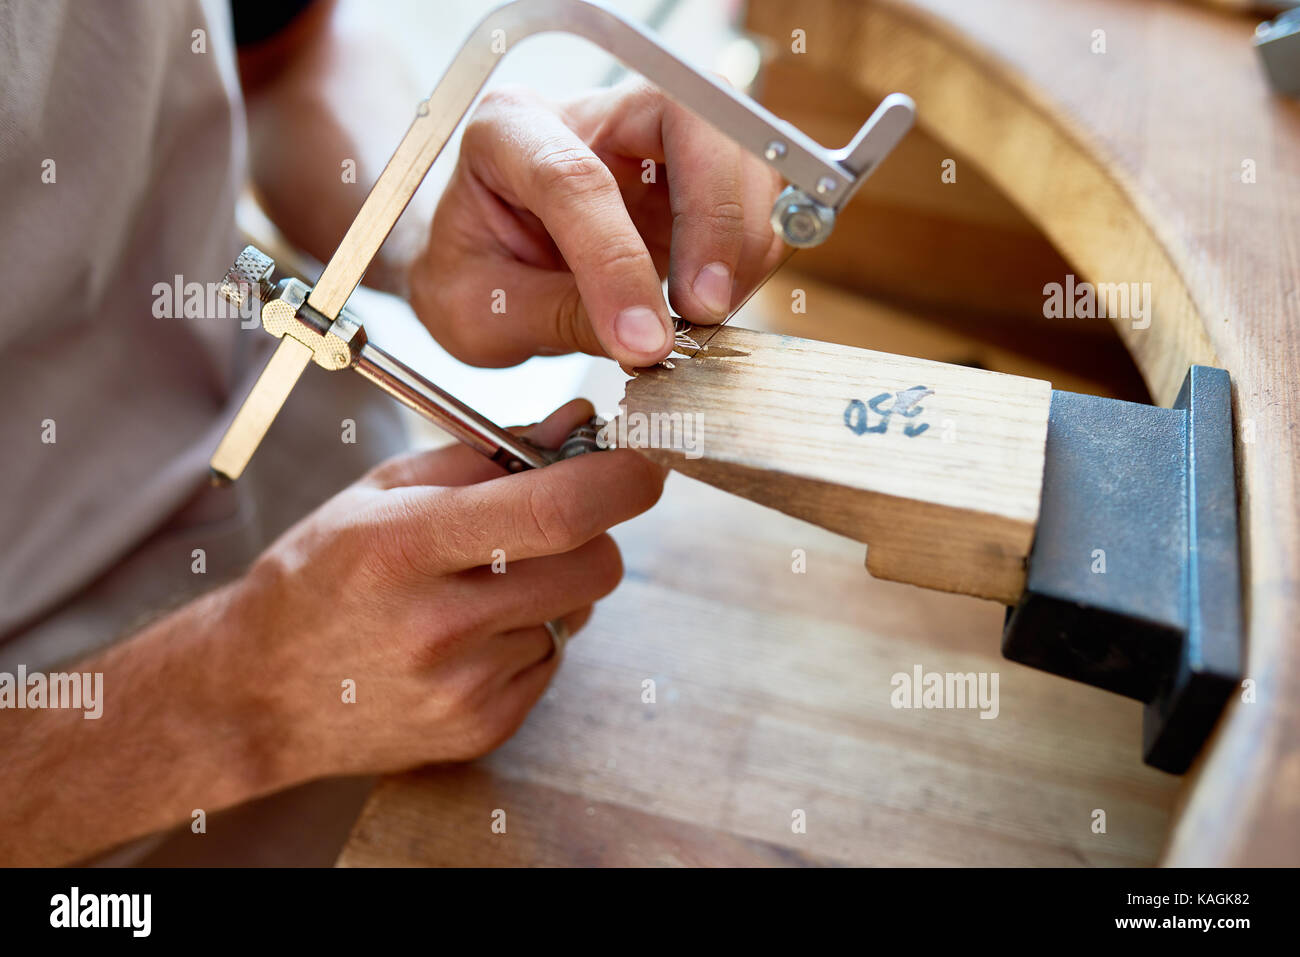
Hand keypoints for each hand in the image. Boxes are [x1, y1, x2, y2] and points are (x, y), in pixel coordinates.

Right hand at [236, 400, 664, 782]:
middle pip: (593, 566)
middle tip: (550, 526)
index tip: (643, 465)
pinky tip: (472, 635)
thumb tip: (579, 423)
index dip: (621, 481)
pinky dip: (532, 636)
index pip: (557, 512)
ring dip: (553, 588)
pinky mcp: (483, 727)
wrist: (257, 692)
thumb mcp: (382, 492)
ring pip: (578, 611)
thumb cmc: (320, 576)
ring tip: (481, 588)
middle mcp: (440, 624)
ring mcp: (465, 686)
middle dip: (593, 534)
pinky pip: (554, 659)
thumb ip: (486, 454)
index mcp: (407, 545)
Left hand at [410, 80, 785, 368]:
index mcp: (509, 132)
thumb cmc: (470, 279)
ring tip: (705, 314)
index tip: (644, 338)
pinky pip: (752, 191)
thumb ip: (558, 319)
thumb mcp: (480, 315)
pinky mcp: (695, 173)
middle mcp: (591, 114)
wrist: (485, 272)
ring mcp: (652, 136)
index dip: (616, 261)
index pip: (575, 177)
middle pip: (684, 119)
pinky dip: (750, 250)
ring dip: (740, 238)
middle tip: (703, 310)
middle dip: (711, 217)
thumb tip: (647, 340)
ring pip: (736, 146)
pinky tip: (714, 300)